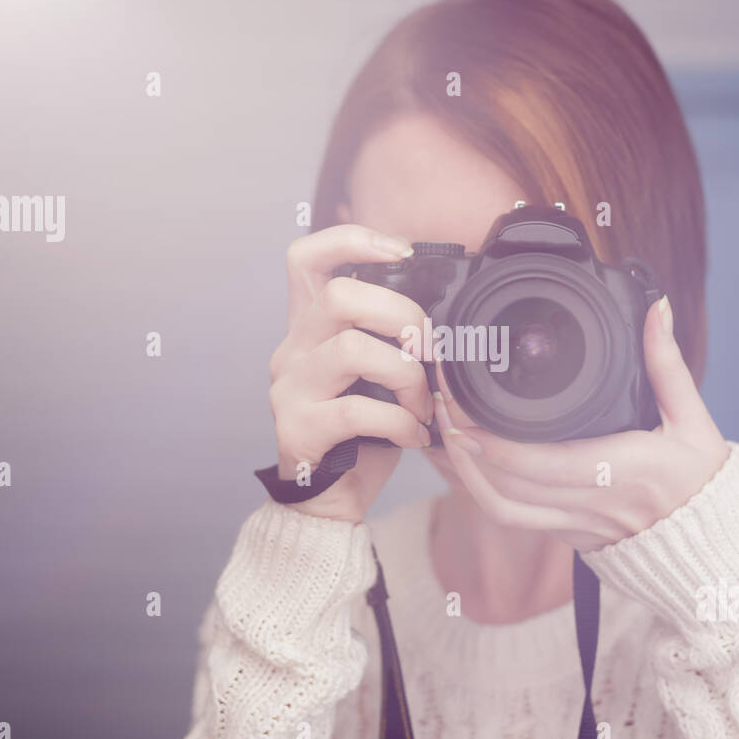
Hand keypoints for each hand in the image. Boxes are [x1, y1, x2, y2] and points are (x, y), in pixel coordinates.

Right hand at [267, 224, 434, 522]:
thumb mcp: (376, 376)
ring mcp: (290, 388)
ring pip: (353, 350)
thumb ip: (392, 342)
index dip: (351, 239)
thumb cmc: (362, 433)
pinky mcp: (298, 428)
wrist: (329, 500)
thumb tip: (448, 323)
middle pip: (340, 296)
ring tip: (423, 405)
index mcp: (311, 327)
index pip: (307, 256)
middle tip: (429, 352)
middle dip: (402, 316)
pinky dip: (401, 423)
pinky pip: (359, 410)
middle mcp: (292, 349)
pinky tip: (415, 436)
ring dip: (406, 376)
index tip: (401, 250)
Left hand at [432, 295, 729, 551]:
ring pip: (501, 508)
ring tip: (446, 429)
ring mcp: (576, 527)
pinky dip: (483, 491)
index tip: (463, 405)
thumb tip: (656, 310)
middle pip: (507, 483)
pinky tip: (469, 460)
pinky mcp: (568, 537)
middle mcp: (593, 505)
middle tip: (443, 402)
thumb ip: (667, 365)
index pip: (541, 463)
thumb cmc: (703, 485)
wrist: (713, 552)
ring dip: (465, 472)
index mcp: (623, 472)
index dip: (492, 441)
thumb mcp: (694, 421)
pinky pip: (514, 519)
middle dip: (465, 445)